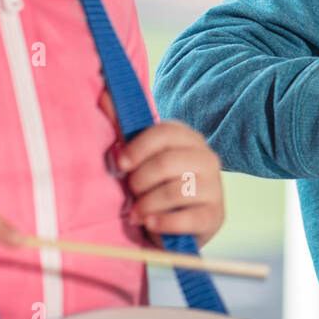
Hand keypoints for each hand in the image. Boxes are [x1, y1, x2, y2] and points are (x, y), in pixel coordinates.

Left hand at [103, 92, 224, 247]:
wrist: (175, 225)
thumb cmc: (154, 185)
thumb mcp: (139, 156)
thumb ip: (123, 127)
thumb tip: (103, 93)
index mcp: (187, 139)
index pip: (164, 133)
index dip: (138, 148)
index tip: (120, 164)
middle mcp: (206, 158)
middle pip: (167, 162)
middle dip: (140, 181)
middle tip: (130, 192)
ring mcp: (214, 187)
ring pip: (176, 191)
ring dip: (147, 204)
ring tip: (136, 213)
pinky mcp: (216, 215)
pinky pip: (189, 218)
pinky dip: (164, 222)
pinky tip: (151, 224)